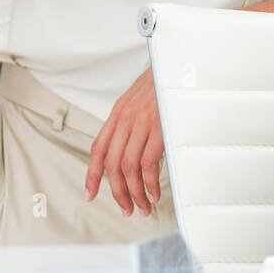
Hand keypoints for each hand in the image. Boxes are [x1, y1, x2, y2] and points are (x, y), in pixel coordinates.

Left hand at [85, 68, 163, 216]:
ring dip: (135, 192)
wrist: (182, 63)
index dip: (92, 175)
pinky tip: (155, 193)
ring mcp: (142, 123)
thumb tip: (136, 146)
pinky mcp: (160, 127)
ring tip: (142, 207)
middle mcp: (126, 119)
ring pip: (128, 168)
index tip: (90, 195)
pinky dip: (150, 183)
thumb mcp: (143, 98)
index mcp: (119, 113)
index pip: (98, 149)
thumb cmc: (168, 82)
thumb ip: (135, 121)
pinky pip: (148, 163)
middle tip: (127, 209)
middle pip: (113, 164)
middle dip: (118, 192)